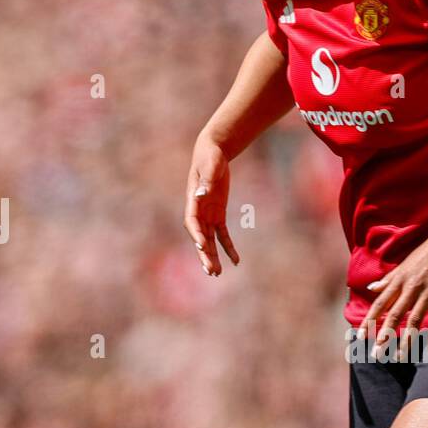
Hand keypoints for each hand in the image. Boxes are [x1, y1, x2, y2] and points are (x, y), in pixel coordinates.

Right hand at [184, 142, 238, 275]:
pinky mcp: (218, 215)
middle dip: (205, 255)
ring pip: (210, 241)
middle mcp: (198, 212)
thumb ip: (206, 180)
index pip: (192, 222)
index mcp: (193, 201)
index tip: (202, 247)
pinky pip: (223, 235)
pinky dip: (228, 247)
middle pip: (200, 237)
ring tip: (217, 274)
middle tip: (211, 272)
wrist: (213, 153)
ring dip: (213, 256)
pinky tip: (236, 261)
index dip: (196, 235)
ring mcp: (208, 215)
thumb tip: (201, 194)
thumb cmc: (210, 157)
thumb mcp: (210, 165)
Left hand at [362, 227, 427, 345]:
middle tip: (376, 354)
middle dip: (384, 336)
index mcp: (399, 279)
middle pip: (394, 315)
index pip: (380, 303)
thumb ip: (389, 279)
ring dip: (406, 340)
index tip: (360, 335)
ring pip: (414, 321)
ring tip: (399, 357)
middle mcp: (411, 287)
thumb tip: (371, 288)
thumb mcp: (405, 263)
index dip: (369, 320)